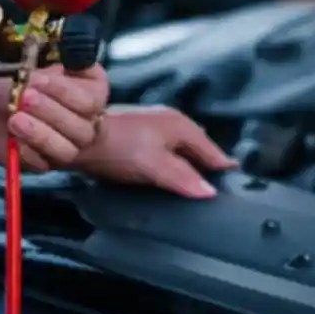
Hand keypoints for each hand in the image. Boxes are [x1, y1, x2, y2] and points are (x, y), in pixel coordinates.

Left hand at [0, 65, 109, 171]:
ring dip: (40, 135)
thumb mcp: (49, 64)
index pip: (89, 101)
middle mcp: (87, 124)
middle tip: (25, 97)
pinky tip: (14, 140)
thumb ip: (66, 60)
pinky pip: (44, 165)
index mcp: (94, 96)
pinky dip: (29, 153)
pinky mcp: (46, 164)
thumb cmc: (27, 81)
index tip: (37, 79)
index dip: (64, 92)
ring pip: (66, 150)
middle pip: (81, 128)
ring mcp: (69, 147)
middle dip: (51, 112)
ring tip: (15, 119)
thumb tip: (75, 51)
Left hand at [73, 106, 236, 197]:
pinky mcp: (139, 132)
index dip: (222, 166)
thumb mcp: (154, 166)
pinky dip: (174, 160)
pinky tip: (169, 171)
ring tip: (196, 180)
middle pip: (198, 146)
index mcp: (180, 126)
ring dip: (190, 161)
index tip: (235, 179)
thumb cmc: (120, 148)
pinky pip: (167, 148)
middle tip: (217, 183)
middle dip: (208, 162)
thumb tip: (211, 192)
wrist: (79, 136)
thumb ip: (184, 178)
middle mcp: (171, 121)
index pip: (211, 149)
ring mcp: (154, 124)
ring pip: (182, 146)